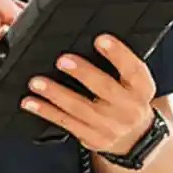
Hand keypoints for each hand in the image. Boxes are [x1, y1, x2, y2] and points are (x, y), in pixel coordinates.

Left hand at [20, 34, 156, 154]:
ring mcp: (110, 126)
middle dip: (83, 74)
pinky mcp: (93, 138)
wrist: (137, 138)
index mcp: (141, 88)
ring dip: (55, 94)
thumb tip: (89, 34)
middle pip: (105, 89)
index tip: (101, 39)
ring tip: (37, 82)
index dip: (118, 54)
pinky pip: (66, 123)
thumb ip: (117, 63)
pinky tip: (31, 102)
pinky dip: (46, 112)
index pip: (134, 69)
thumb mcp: (134, 81)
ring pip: (80, 108)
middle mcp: (129, 108)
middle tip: (62, 60)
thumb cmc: (129, 98)